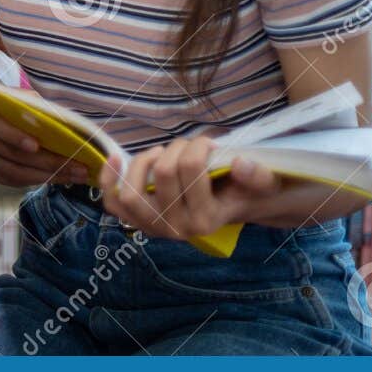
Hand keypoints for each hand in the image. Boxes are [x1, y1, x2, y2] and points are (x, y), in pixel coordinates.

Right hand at [0, 92, 89, 187]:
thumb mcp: (19, 95)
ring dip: (45, 176)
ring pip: (11, 171)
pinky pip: (11, 180)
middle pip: (7, 152)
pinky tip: (57, 178)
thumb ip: (36, 107)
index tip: (36, 145)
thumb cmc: (7, 101)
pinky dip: (35, 180)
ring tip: (72, 176)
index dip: (13, 135)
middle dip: (44, 162)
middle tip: (76, 167)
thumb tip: (67, 125)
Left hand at [99, 136, 280, 239]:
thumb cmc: (242, 192)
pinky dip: (108, 180)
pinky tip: (115, 158)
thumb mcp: (262, 184)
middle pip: (163, 174)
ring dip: (144, 161)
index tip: (206, 142)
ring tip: (161, 152)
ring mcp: (152, 228)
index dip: (197, 146)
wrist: (226, 210)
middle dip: (175, 148)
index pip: (191, 170)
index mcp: (207, 221)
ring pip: (132, 191)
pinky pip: (113, 203)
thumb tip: (239, 163)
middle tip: (185, 144)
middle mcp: (177, 229)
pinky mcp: (135, 222)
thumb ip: (258, 176)